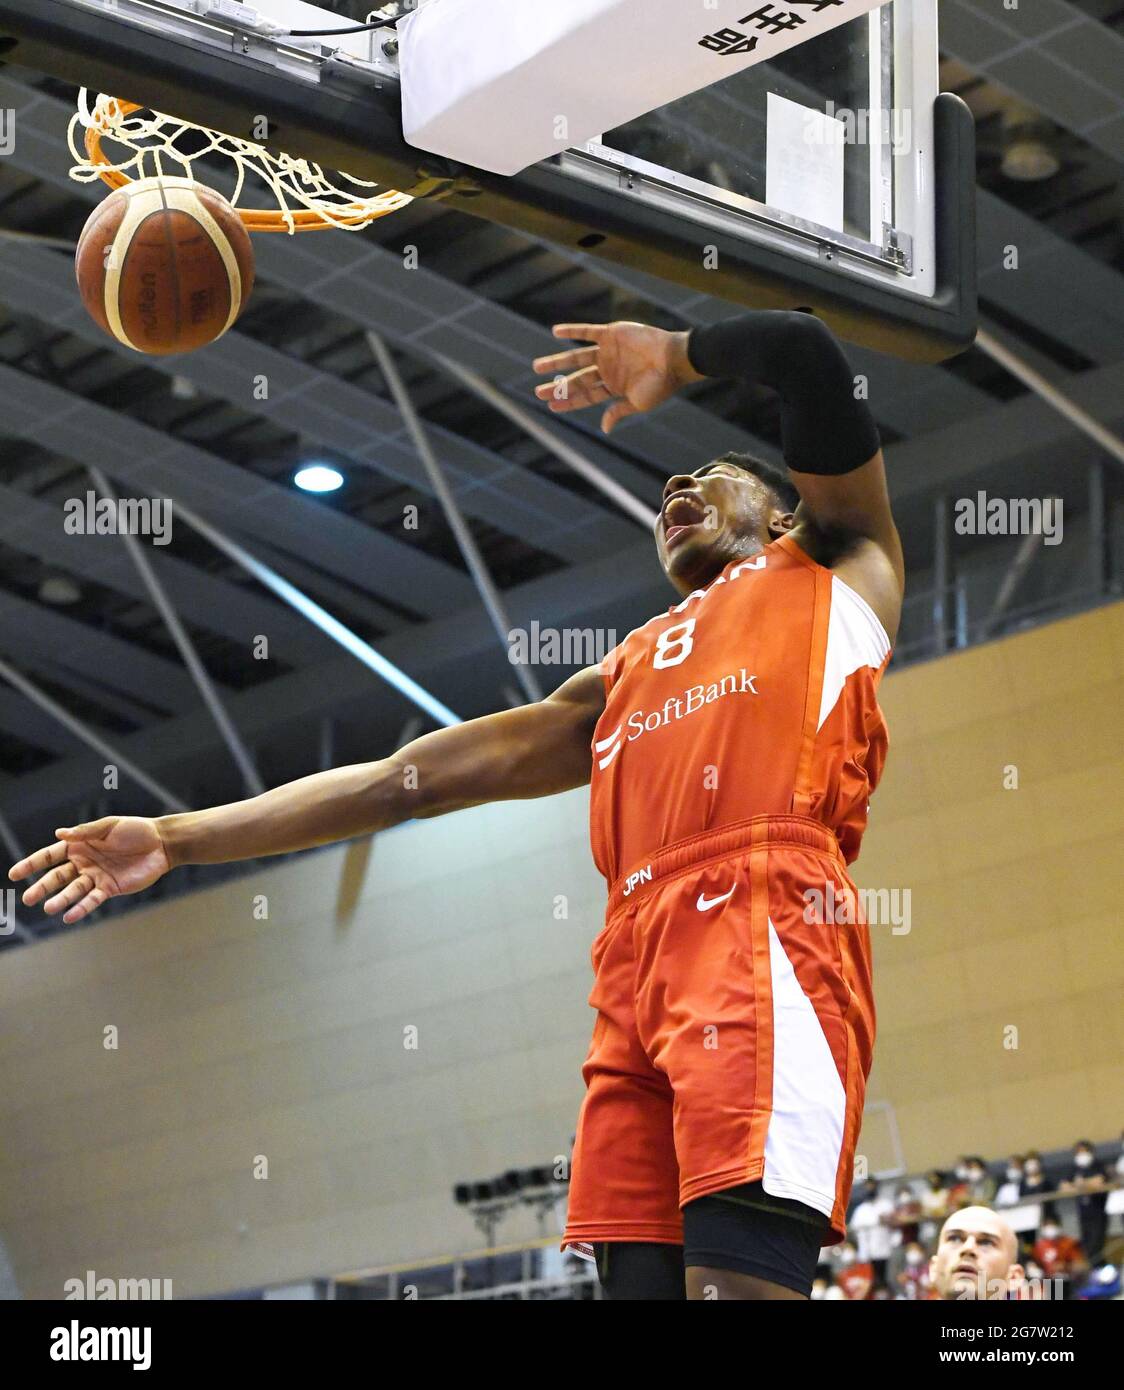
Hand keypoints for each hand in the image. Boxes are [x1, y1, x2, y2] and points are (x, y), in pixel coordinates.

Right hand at [9, 816, 171, 923]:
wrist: (162, 844)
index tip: (14, 873)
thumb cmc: (135, 830)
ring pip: (73, 891)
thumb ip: (84, 832)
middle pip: (57, 877)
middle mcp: (84, 863)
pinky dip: (81, 908)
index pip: (50, 856)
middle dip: (41, 887)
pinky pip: (92, 900)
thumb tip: (58, 834)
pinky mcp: (110, 888)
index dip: (32, 864)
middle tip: (27, 899)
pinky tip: (68, 916)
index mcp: (79, 846)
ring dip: (60, 900)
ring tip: (48, 908)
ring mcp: (96, 877)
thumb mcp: (109, 825)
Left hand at [532, 322, 700, 433]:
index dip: (568, 401)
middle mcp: (607, 370)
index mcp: (613, 388)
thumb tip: (603, 429)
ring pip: (577, 358)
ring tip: (538, 367)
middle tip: (537, 392)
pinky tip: (555, 332)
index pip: (585, 396)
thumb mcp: (637, 404)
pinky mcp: (612, 334)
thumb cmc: (660, 385)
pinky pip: (588, 332)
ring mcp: (608, 352)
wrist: (674, 358)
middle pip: (577, 380)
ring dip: (558, 361)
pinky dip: (572, 331)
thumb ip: (618, 412)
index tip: (551, 406)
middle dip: (558, 386)